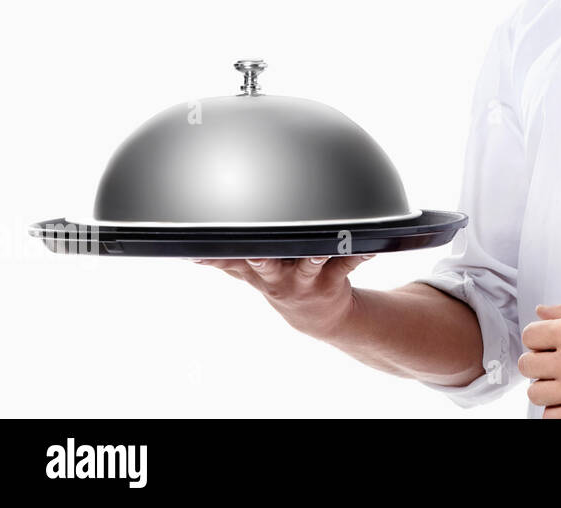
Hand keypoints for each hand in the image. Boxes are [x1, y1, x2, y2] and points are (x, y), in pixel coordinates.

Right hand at [191, 254, 374, 339]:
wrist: (320, 317)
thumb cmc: (282, 285)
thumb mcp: (251, 278)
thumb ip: (226, 262)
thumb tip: (190, 253)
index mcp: (258, 272)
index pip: (233, 261)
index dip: (217, 256)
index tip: (204, 248)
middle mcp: (279, 277)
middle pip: (267, 264)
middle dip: (260, 257)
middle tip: (256, 250)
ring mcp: (307, 279)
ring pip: (310, 263)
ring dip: (315, 254)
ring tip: (321, 245)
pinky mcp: (334, 277)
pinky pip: (349, 262)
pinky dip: (359, 253)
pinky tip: (370, 246)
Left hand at [518, 294, 560, 417]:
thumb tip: (543, 311)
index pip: (530, 335)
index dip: (536, 337)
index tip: (544, 341)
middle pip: (527, 365)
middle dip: (536, 361)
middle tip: (550, 361)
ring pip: (535, 393)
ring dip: (543, 387)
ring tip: (558, 381)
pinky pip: (551, 418)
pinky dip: (554, 410)